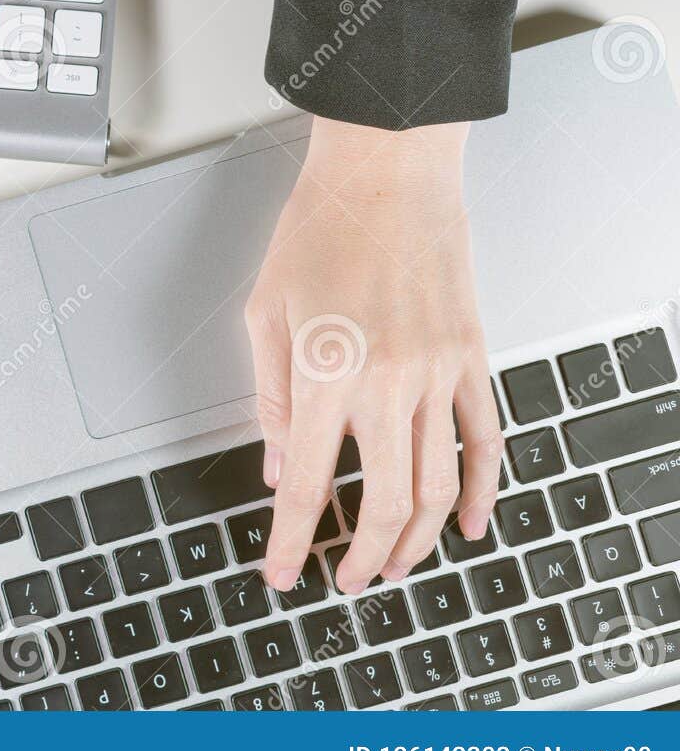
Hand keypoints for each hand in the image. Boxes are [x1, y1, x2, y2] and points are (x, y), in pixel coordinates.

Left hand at [244, 118, 501, 594]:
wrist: (386, 171)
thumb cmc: (317, 229)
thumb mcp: (264, 312)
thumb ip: (271, 398)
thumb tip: (277, 467)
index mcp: (327, 375)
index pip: (309, 486)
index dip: (291, 541)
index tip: (279, 573)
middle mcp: (389, 383)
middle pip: (387, 502)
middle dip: (362, 554)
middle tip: (343, 578)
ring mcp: (440, 372)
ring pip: (442, 484)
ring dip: (420, 539)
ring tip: (394, 565)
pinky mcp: (472, 356)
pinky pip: (486, 437)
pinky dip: (483, 487)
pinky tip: (473, 522)